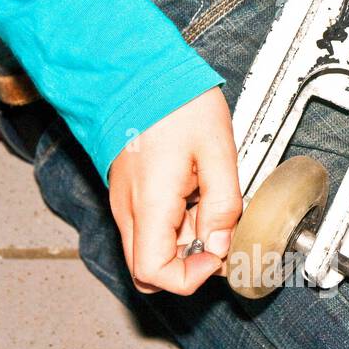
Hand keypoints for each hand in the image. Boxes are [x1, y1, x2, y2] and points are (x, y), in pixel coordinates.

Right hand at [108, 88, 241, 294]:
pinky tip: (196, 197)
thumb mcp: (217, 149)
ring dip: (184, 245)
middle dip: (188, 267)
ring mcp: (124, 203)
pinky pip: (149, 228)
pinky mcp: (129, 194)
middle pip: (147, 272)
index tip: (216, 256)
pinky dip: (175, 227)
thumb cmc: (174, 101)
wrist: (136, 71)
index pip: (154, 273)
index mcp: (149, 204)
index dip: (190, 278)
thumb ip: (224, 204)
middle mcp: (129, 211)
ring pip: (149, 251)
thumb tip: (222, 244)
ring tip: (210, 208)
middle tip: (219, 241)